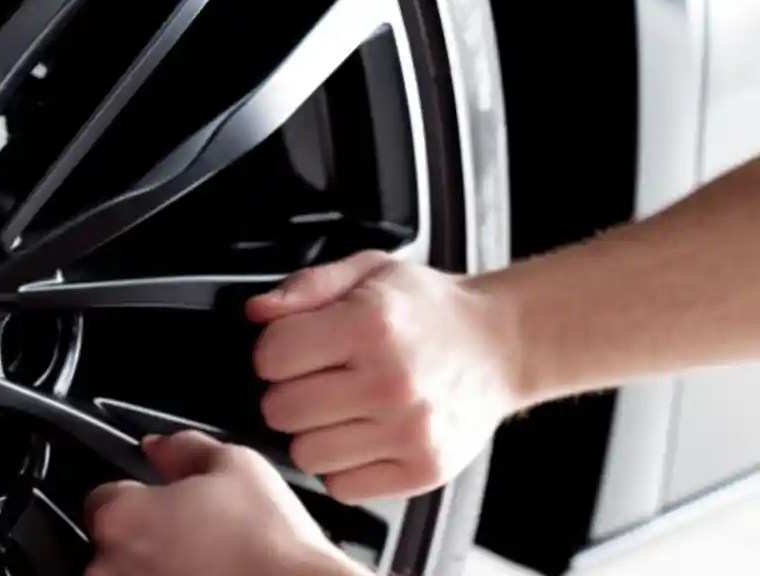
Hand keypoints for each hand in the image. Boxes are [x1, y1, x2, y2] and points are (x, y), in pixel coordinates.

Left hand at [83, 431, 368, 575]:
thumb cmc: (272, 543)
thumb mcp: (237, 467)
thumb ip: (184, 449)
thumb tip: (158, 447)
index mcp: (122, 518)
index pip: (104, 498)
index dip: (141, 498)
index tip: (167, 505)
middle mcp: (108, 568)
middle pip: (114, 545)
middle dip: (146, 539)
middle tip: (196, 539)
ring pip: (132, 575)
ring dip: (158, 569)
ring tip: (209, 566)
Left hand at [247, 250, 521, 503]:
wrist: (502, 344)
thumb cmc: (430, 309)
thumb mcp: (369, 271)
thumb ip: (307, 287)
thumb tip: (256, 312)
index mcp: (370, 325)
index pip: (272, 356)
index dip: (274, 351)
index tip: (294, 348)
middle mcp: (390, 381)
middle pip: (281, 410)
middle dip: (288, 393)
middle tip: (318, 380)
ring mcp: (409, 432)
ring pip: (305, 454)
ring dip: (313, 433)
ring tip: (342, 409)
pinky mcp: (423, 470)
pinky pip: (342, 487)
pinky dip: (344, 466)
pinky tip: (364, 435)